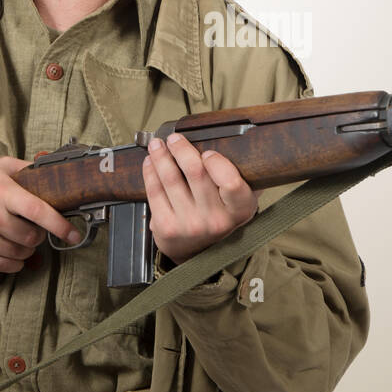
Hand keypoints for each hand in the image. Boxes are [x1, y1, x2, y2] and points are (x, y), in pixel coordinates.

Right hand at [0, 156, 81, 272]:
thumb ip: (25, 168)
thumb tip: (52, 169)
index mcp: (1, 191)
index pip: (39, 211)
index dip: (60, 225)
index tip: (74, 233)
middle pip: (32, 237)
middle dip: (38, 235)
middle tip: (31, 227)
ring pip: (22, 254)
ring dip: (26, 249)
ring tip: (17, 237)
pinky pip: (7, 266)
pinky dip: (14, 261)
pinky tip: (8, 249)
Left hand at [142, 133, 259, 265]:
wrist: (199, 253)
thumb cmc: (220, 216)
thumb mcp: (240, 201)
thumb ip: (242, 176)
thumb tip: (236, 143)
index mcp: (239, 210)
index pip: (231, 182)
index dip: (217, 162)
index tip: (207, 152)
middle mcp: (216, 220)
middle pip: (195, 172)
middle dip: (181, 149)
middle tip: (174, 138)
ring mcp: (189, 225)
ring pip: (170, 178)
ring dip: (161, 156)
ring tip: (157, 145)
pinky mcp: (167, 227)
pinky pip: (154, 191)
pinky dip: (150, 172)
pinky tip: (150, 162)